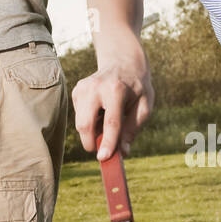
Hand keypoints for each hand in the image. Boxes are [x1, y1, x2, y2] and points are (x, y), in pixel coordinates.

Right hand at [72, 41, 153, 158]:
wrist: (123, 62)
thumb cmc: (137, 87)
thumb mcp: (144, 106)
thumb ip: (133, 129)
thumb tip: (122, 152)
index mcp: (116, 89)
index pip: (110, 122)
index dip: (107, 143)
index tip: (103, 159)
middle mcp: (95, 87)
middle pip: (85, 124)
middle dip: (91, 143)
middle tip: (103, 152)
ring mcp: (82, 88)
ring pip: (80, 123)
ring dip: (92, 133)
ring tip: (107, 124)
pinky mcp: (76, 91)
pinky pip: (79, 116)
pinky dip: (89, 122)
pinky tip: (101, 112)